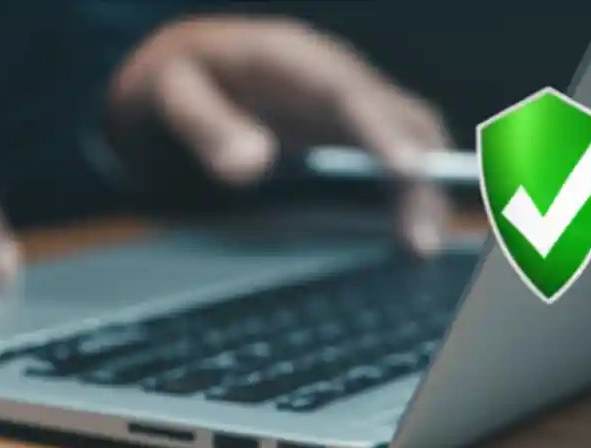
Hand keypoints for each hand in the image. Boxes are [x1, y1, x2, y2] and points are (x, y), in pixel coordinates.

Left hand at [106, 17, 451, 253]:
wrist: (180, 67)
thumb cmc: (174, 78)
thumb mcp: (168, 92)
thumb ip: (204, 125)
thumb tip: (250, 166)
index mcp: (288, 55)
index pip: (345, 92)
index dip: (380, 131)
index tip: (406, 170)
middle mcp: (332, 74)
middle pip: (397, 115)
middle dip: (419, 172)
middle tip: (420, 238)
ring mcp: (344, 104)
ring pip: (408, 137)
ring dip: (421, 190)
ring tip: (419, 249)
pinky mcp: (346, 132)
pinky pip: (390, 158)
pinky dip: (405, 193)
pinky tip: (403, 236)